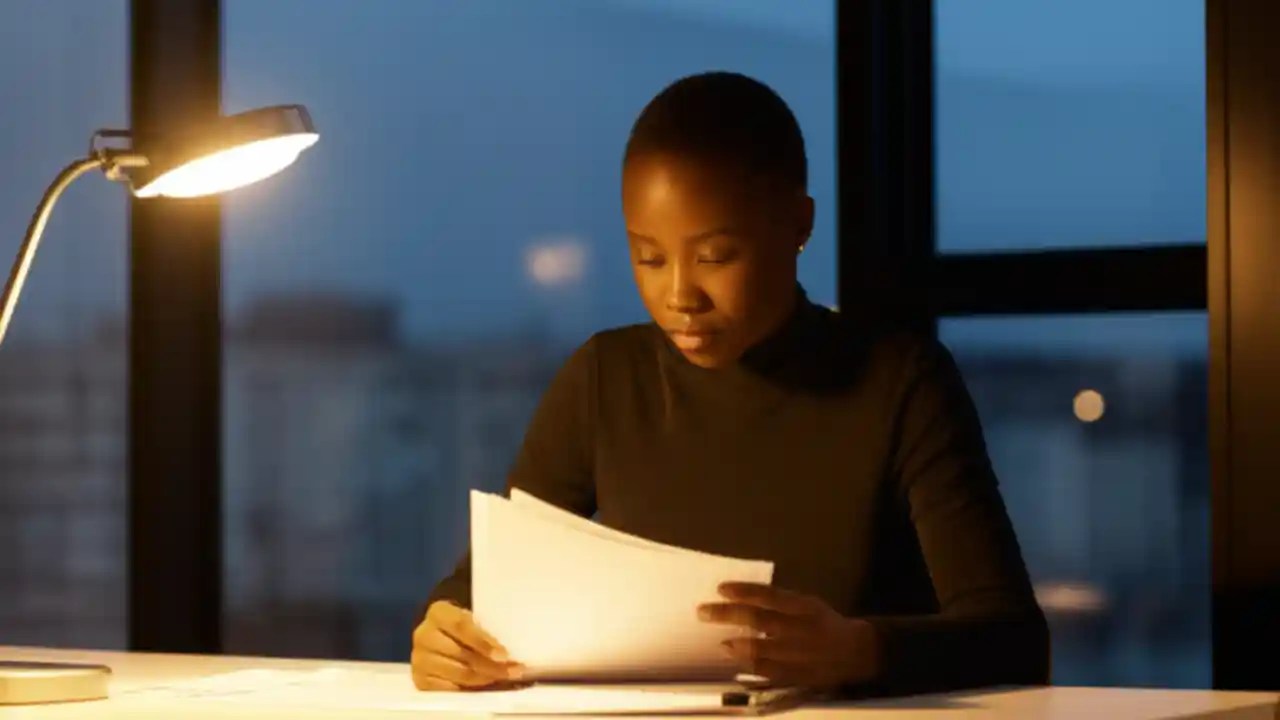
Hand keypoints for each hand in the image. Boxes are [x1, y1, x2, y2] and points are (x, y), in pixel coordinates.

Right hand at [412, 601, 524, 690]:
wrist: (438, 635)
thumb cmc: (462, 625)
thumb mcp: (472, 617)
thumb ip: (486, 627)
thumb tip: (513, 646)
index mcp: (438, 612)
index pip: (462, 626)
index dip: (483, 641)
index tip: (504, 654)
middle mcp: (423, 634)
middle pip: (462, 654)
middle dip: (492, 665)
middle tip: (514, 670)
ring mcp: (419, 658)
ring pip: (458, 674)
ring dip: (486, 678)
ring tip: (505, 678)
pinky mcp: (420, 679)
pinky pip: (449, 689)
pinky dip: (470, 689)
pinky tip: (485, 685)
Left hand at [698, 583, 880, 687]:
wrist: (856, 652)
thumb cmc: (824, 622)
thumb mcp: (807, 604)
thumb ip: (779, 603)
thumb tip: (742, 599)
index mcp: (805, 606)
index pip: (769, 596)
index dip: (744, 591)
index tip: (720, 589)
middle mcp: (802, 628)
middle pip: (760, 620)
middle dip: (728, 615)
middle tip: (703, 612)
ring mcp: (801, 654)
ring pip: (765, 650)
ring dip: (740, 646)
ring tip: (723, 643)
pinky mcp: (801, 675)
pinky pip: (773, 673)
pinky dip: (754, 669)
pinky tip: (740, 664)